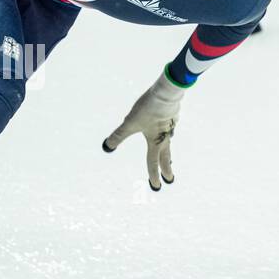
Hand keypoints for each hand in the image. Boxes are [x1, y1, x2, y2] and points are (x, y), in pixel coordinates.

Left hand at [102, 70, 185, 190]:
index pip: (152, 162)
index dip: (153, 175)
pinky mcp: (173, 116)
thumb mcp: (130, 123)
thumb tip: (106, 146)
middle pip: (166, 157)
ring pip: (168, 142)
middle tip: (170, 179)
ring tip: (168, 156)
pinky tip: (165, 128)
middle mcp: (165, 137)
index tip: (156, 186)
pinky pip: (169, 128)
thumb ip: (118, 135)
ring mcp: (171, 127)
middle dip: (167, 169)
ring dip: (168, 152)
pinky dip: (167, 133)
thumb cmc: (148, 109)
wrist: (167, 93)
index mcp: (155, 142)